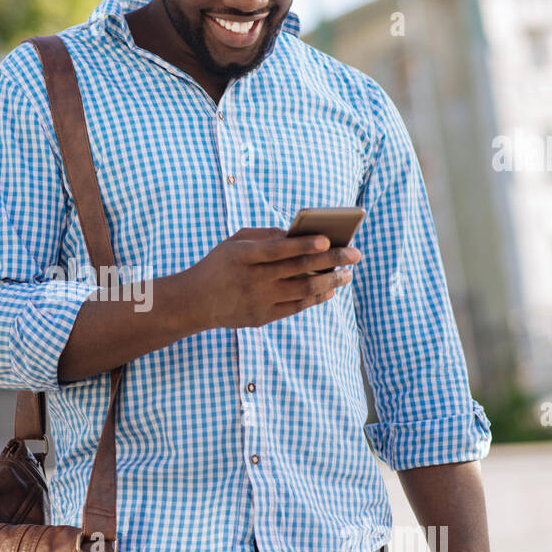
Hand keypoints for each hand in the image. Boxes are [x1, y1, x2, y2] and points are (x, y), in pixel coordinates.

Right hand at [184, 227, 361, 330]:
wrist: (196, 302)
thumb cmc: (220, 264)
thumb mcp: (234, 242)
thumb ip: (265, 235)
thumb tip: (301, 234)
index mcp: (242, 256)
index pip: (277, 250)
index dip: (303, 244)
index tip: (328, 238)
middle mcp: (252, 280)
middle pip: (298, 269)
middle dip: (331, 260)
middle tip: (355, 254)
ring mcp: (258, 301)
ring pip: (303, 290)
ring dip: (330, 281)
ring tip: (348, 273)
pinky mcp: (263, 317)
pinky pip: (297, 307)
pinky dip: (316, 297)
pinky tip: (331, 289)